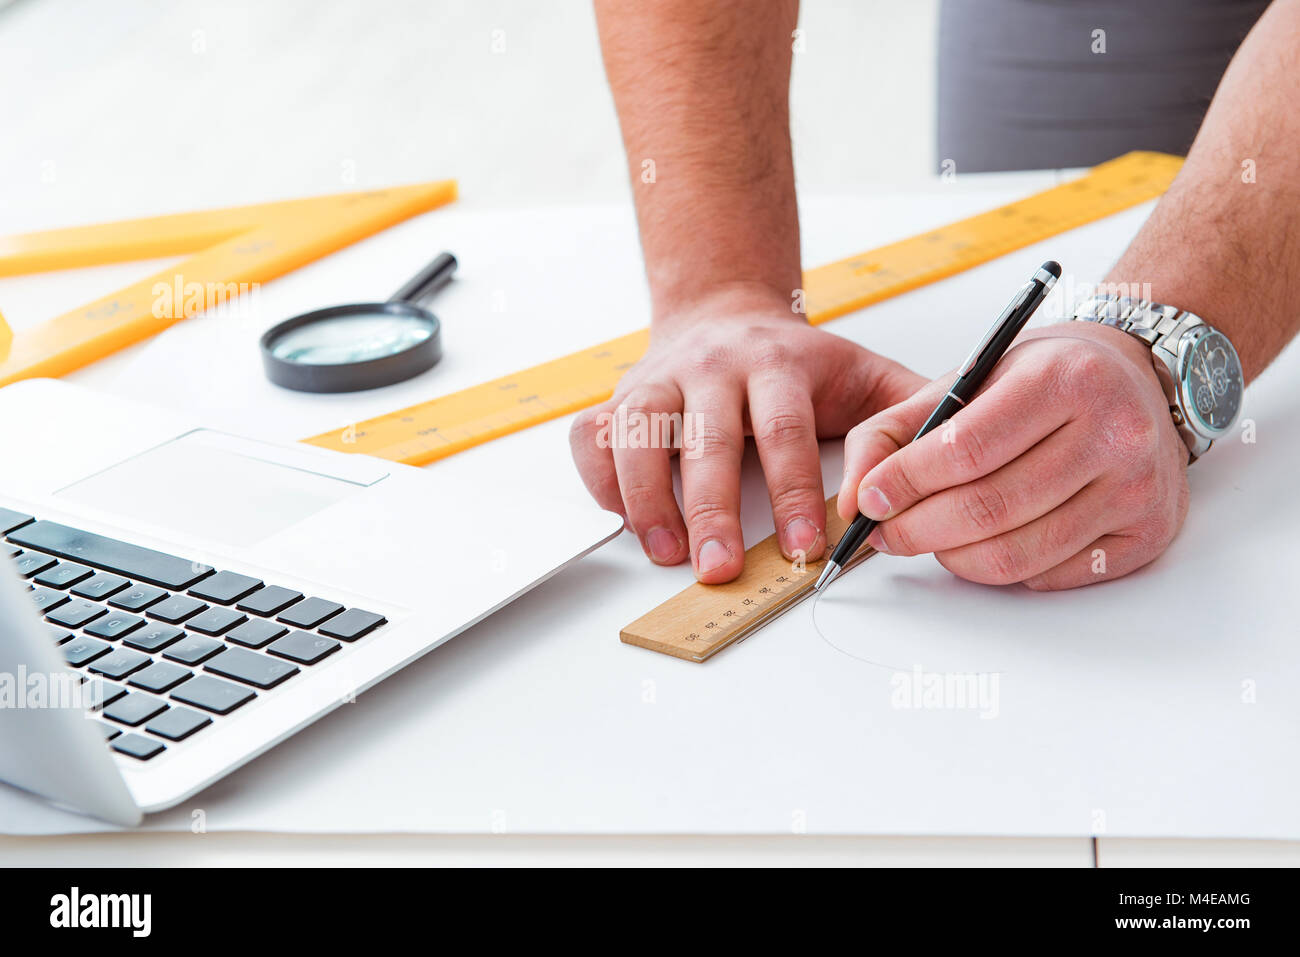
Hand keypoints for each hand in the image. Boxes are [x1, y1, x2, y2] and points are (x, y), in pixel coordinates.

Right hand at [570, 288, 925, 582]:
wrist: (723, 311)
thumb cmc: (796, 360)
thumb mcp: (863, 372)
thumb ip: (907, 411)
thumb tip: (953, 455)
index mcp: (777, 362)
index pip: (783, 430)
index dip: (792, 494)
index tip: (802, 549)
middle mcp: (710, 367)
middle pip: (706, 442)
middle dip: (713, 512)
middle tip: (720, 571)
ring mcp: (658, 381)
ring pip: (638, 438)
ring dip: (648, 501)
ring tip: (667, 555)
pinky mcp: (619, 398)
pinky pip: (592, 438)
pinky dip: (601, 481)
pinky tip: (624, 519)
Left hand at [837, 321, 1190, 589]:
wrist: (1136, 379)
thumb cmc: (1044, 378)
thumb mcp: (967, 377)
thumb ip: (897, 428)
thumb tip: (857, 497)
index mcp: (1063, 379)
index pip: (966, 450)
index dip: (906, 483)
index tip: (871, 501)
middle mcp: (1113, 431)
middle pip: (988, 509)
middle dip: (917, 530)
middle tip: (887, 533)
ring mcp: (1137, 488)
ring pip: (1017, 555)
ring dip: (954, 557)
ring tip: (931, 539)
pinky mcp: (1146, 534)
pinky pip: (1051, 576)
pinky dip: (1003, 570)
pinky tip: (987, 544)